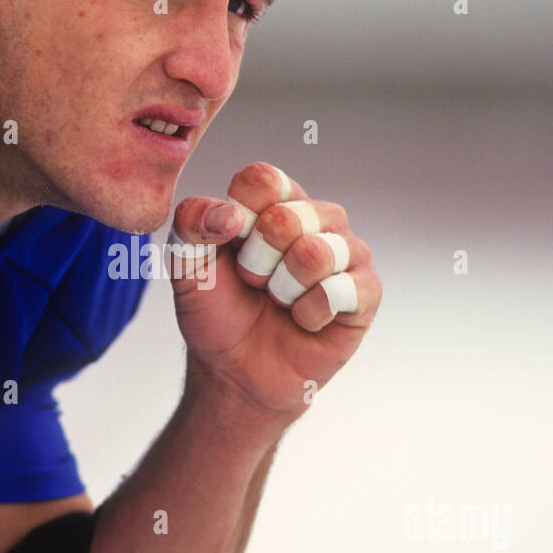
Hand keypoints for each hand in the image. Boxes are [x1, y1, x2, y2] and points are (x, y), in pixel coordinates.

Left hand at [167, 161, 381, 421]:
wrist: (235, 373)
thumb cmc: (217, 313)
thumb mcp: (187, 265)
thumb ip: (191, 223)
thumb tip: (229, 213)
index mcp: (275, 201)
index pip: (263, 179)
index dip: (237, 218)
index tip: (228, 246)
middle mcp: (316, 219)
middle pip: (286, 217)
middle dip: (255, 262)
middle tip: (253, 283)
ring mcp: (346, 253)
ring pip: (315, 252)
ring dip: (282, 289)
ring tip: (278, 302)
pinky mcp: (365, 292)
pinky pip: (339, 290)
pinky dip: (308, 314)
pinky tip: (303, 321)